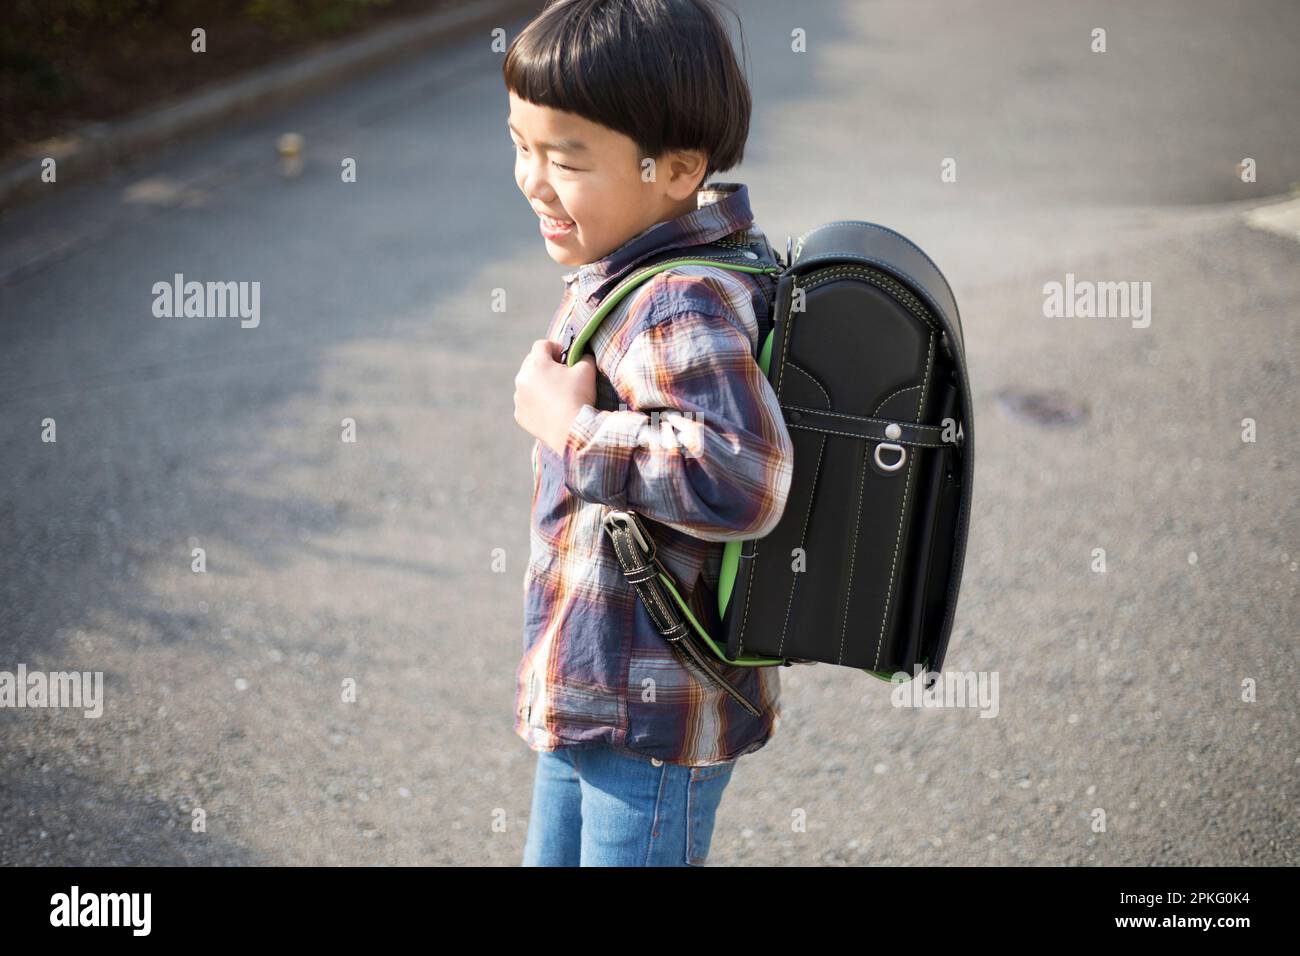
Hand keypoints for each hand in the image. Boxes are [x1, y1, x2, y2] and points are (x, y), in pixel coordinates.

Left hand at [513, 338, 596, 454]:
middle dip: (545, 366)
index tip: (565, 359)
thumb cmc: (578, 397)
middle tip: (562, 376)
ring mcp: (518, 398)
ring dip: (539, 385)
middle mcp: (522, 378)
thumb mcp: (587, 370)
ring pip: (527, 384)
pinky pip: (526, 403)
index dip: (555, 348)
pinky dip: (535, 403)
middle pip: (531, 363)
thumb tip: (583, 355)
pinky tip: (550, 410)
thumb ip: (584, 356)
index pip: (542, 345)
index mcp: (537, 363)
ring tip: (556, 395)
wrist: (570, 431)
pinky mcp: (519, 415)